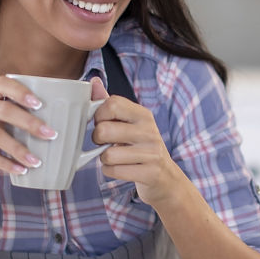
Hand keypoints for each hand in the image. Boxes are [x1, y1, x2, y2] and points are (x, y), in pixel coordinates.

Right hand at [0, 75, 56, 179]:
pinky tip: (19, 170)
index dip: (21, 92)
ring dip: (18, 149)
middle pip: (3, 110)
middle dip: (29, 123)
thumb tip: (45, 124)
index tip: (39, 104)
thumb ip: (7, 114)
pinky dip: (4, 163)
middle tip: (49, 134)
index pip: (2, 83)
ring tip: (36, 161)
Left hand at [90, 77, 186, 206]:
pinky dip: (110, 171)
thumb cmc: (141, 147)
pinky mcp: (150, 172)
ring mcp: (151, 152)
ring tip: (114, 157)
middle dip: (97, 139)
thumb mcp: (129, 123)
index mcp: (143, 115)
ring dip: (104, 159)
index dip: (98, 115)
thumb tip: (93, 81)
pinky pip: (114, 171)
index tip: (101, 123)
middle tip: (104, 143)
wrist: (166, 178)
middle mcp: (149, 131)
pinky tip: (120, 168)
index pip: (111, 104)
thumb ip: (109, 104)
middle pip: (104, 130)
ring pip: (107, 154)